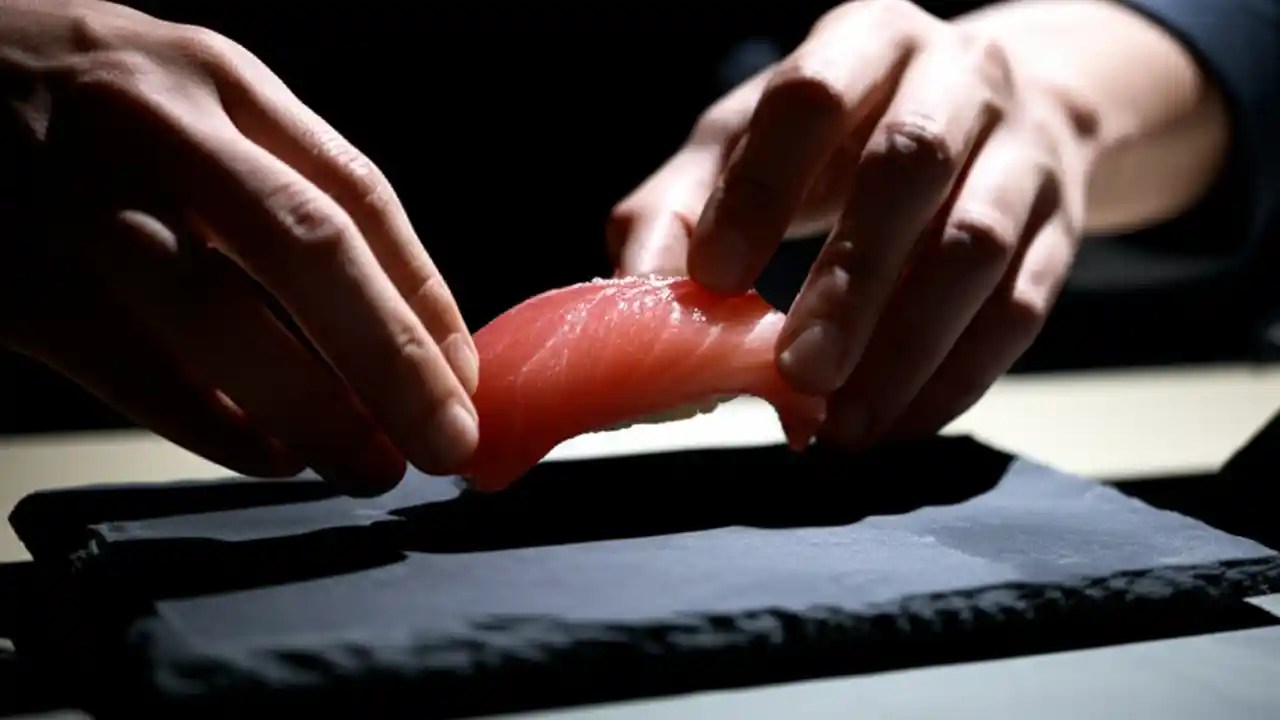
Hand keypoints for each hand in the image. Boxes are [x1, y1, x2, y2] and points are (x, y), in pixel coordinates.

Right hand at [0, 0, 478, 493]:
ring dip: (313, 408)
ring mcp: (76, 201)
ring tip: (370, 464)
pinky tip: (269, 455)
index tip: (463, 378)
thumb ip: (270, 182)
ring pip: (220, 317)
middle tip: (446, 441)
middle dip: (394, 360)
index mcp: (218, 80)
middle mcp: (156, 128)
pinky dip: (212, 425)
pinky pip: (130, 371)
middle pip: (309, 250)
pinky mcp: (13, 280)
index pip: (356, 197)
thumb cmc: (67, 105)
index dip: (423, 299)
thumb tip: (385, 322)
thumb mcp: (182, 100)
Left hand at [609, 0, 1092, 446]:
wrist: (1000, 114)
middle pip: (911, 166)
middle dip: (849, 277)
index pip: (811, 98)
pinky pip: (1021, 309)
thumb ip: (683, 205)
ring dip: (907, 345)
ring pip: (976, 247)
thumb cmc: (847, 135)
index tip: (713, 277)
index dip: (760, 190)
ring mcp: (1023, 152)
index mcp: (864, 41)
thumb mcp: (754, 141)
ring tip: (842, 422)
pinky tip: (896, 422)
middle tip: (793, 372)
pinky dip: (955, 378)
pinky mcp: (1061, 228)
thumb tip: (635, 298)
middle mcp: (956, 79)